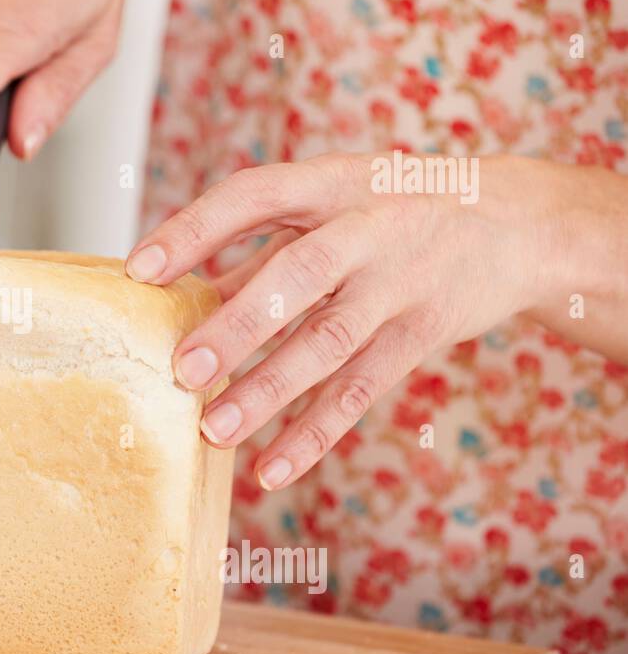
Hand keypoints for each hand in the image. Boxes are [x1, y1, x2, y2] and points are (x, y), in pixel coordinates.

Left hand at [125, 153, 588, 491]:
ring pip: (330, 344)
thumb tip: (172, 293)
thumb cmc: (391, 211)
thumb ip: (258, 247)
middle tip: (181, 370)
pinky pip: (361, 391)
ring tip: (212, 431)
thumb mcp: (329, 205)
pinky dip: (314, 435)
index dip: (196, 230)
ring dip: (269, 391)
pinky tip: (270, 469)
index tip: (139, 270)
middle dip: (238, 325)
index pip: (254, 195)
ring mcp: (400, 285)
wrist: (515, 224)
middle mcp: (369, 229)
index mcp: (331, 183)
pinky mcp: (422, 335)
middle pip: (299, 275)